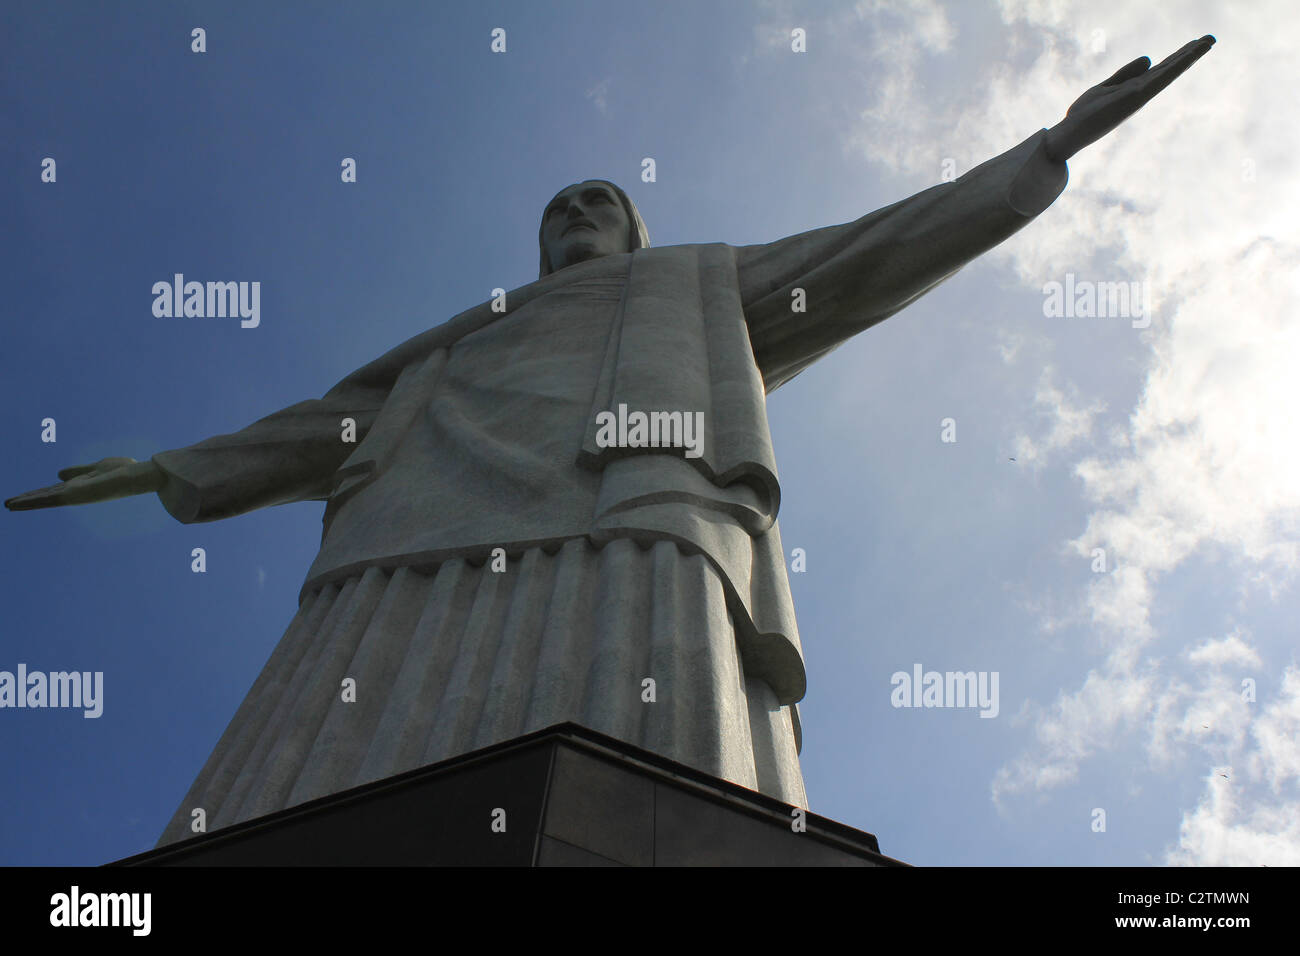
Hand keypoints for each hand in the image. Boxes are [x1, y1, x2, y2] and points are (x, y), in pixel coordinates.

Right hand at [5, 457, 164, 510]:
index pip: (53, 491)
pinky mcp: (73, 496)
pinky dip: (32, 501)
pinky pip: (49, 499)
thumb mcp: (96, 467)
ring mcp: (73, 495)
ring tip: (8, 505)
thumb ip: (78, 471)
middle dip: (28, 500)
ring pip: (44, 499)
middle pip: (46, 497)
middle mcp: (75, 493)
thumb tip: (59, 474)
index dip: (38, 494)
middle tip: (9, 504)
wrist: (137, 476)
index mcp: (79, 486)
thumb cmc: (123, 471)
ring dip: (25, 502)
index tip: (22, 497)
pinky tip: (19, 503)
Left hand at [1045, 35, 1214, 162]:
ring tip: (1209, 41)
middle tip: (1212, 38)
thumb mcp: (1106, 87)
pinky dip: (1174, 67)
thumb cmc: (1084, 114)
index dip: (1177, 56)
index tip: (1194, 43)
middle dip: (1190, 54)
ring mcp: (1140, 95)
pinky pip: (1158, 79)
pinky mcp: (1134, 97)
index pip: (1160, 69)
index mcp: (1135, 88)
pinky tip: (1187, 55)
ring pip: (1169, 72)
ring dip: (1190, 56)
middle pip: (1170, 69)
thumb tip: (1149, 58)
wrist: (1070, 133)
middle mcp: (1141, 92)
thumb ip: (1125, 74)